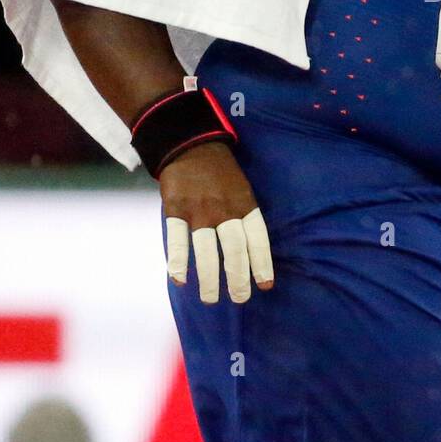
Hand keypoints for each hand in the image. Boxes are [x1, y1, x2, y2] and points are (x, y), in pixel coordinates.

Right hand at [160, 142, 273, 303]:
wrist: (190, 142)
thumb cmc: (220, 172)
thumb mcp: (242, 188)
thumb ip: (244, 216)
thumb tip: (250, 252)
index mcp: (244, 202)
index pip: (257, 238)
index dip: (261, 263)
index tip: (265, 285)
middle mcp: (223, 208)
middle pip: (234, 249)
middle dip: (238, 278)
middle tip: (240, 299)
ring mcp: (198, 210)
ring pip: (206, 251)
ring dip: (210, 279)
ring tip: (211, 299)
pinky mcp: (175, 208)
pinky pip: (177, 240)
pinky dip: (178, 262)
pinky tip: (181, 280)